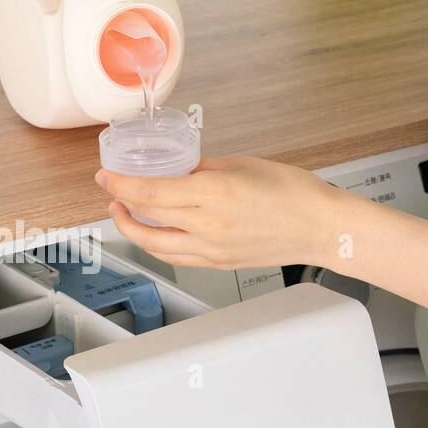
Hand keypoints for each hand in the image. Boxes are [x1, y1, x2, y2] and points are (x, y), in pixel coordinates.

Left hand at [95, 156, 344, 269]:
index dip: (120, 185)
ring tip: (124, 215)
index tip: (105, 177)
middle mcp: (208, 225)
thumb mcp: (244, 164)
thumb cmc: (295, 193)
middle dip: (120, 206)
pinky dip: (159, 245)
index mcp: (214, 193)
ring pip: (156, 246)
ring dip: (133, 230)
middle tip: (110, 193)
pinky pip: (177, 257)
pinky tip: (154, 234)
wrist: (323, 227)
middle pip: (147, 219)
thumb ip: (205, 167)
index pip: (150, 192)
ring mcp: (213, 249)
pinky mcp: (220, 263)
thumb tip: (180, 168)